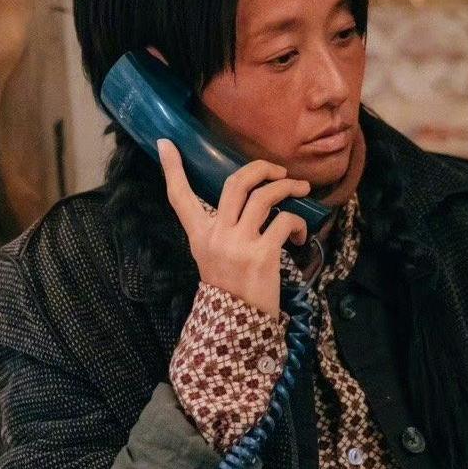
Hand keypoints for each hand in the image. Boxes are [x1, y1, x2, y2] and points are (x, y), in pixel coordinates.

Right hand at [157, 138, 309, 317]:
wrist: (238, 327)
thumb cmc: (230, 290)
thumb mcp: (213, 258)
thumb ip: (220, 231)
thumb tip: (246, 205)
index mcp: (199, 235)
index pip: (179, 197)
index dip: (172, 168)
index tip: (166, 142)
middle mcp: (216, 235)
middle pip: (235, 183)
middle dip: (261, 168)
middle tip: (279, 171)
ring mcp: (238, 243)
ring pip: (264, 196)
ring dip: (287, 188)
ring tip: (301, 191)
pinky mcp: (262, 254)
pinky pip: (284, 221)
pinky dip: (298, 223)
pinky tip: (299, 234)